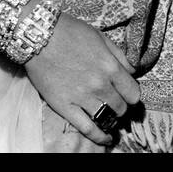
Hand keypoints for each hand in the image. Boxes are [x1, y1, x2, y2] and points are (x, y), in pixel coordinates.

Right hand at [24, 11, 140, 146]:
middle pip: (121, 107)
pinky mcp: (65, 106)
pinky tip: (105, 138)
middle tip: (117, 103)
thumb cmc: (70, 32)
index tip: (128, 95)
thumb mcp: (100, 37)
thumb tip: (132, 71)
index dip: (132, 95)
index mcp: (110, 67)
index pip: (132, 92)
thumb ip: (119, 55)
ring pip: (107, 118)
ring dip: (112, 119)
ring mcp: (82, 97)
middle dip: (122, 106)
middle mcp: (99, 84)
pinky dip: (99, 136)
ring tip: (110, 117)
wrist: (40, 36)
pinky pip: (87, 128)